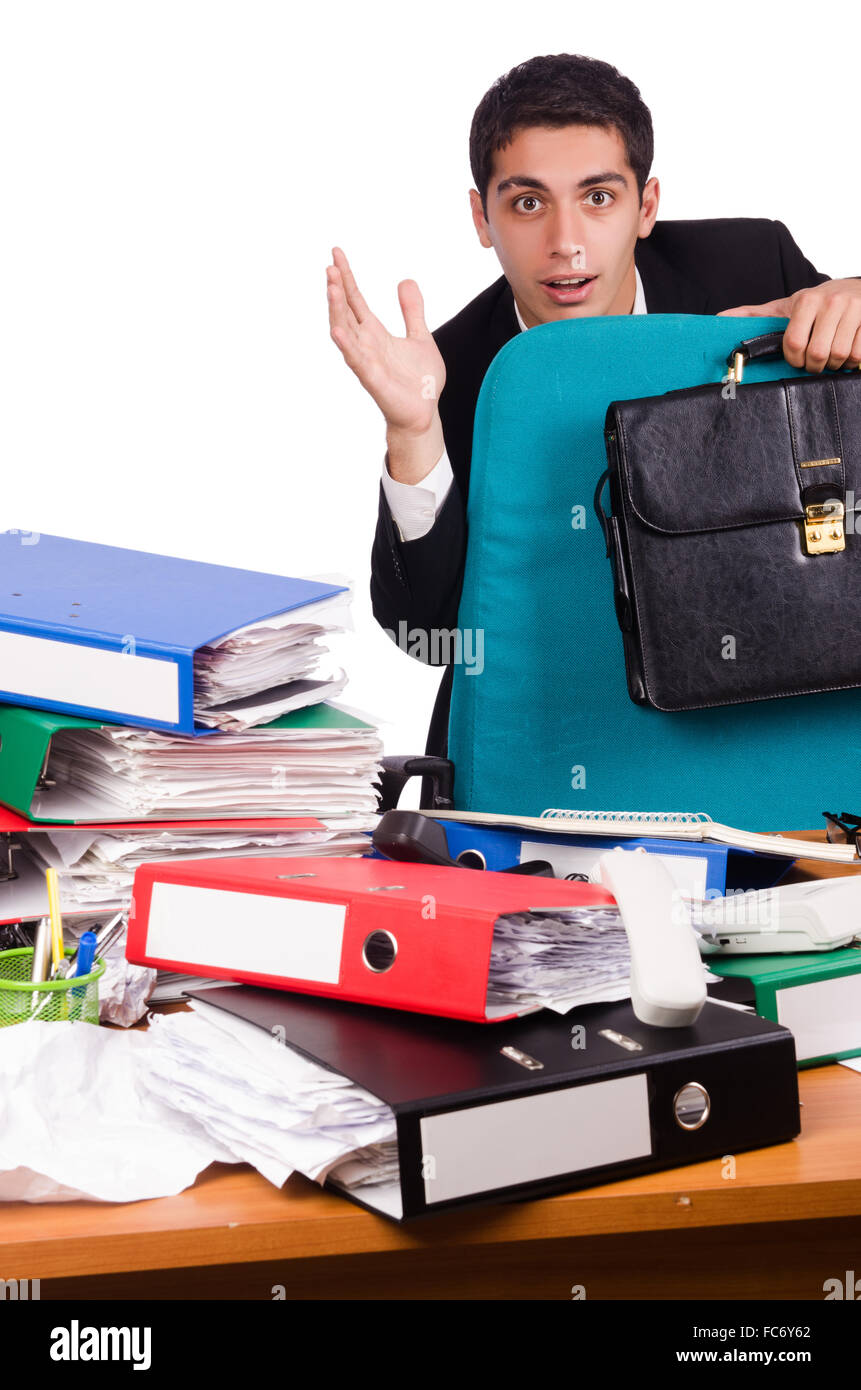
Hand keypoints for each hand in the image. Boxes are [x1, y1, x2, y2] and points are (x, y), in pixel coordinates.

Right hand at [327, 247, 445, 434]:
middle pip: (345, 311)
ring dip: (337, 310)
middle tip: (330, 266)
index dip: (346, 277)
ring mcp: (366, 361)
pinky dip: (346, 345)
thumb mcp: (420, 336)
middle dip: (337, 289)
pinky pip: (355, 360)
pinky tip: (337, 329)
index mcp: (375, 333)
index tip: (336, 254)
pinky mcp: (372, 379)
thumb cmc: (419, 381)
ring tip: (331, 287)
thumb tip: (406, 280)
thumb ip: (412, 311)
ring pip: (345, 331)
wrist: (424, 413)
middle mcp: (366, 344)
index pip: (355, 299)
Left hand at [717, 278, 860, 372]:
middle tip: (814, 363)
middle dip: (814, 366)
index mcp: (806, 301)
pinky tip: (848, 353)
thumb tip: (719, 319)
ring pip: (840, 356)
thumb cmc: (819, 303)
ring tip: (831, 358)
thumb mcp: (787, 306)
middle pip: (817, 354)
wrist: (856, 290)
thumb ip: (755, 315)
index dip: (794, 359)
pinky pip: (860, 354)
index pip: (793, 344)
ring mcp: (854, 311)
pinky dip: (853, 361)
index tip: (797, 359)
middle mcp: (831, 303)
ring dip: (835, 364)